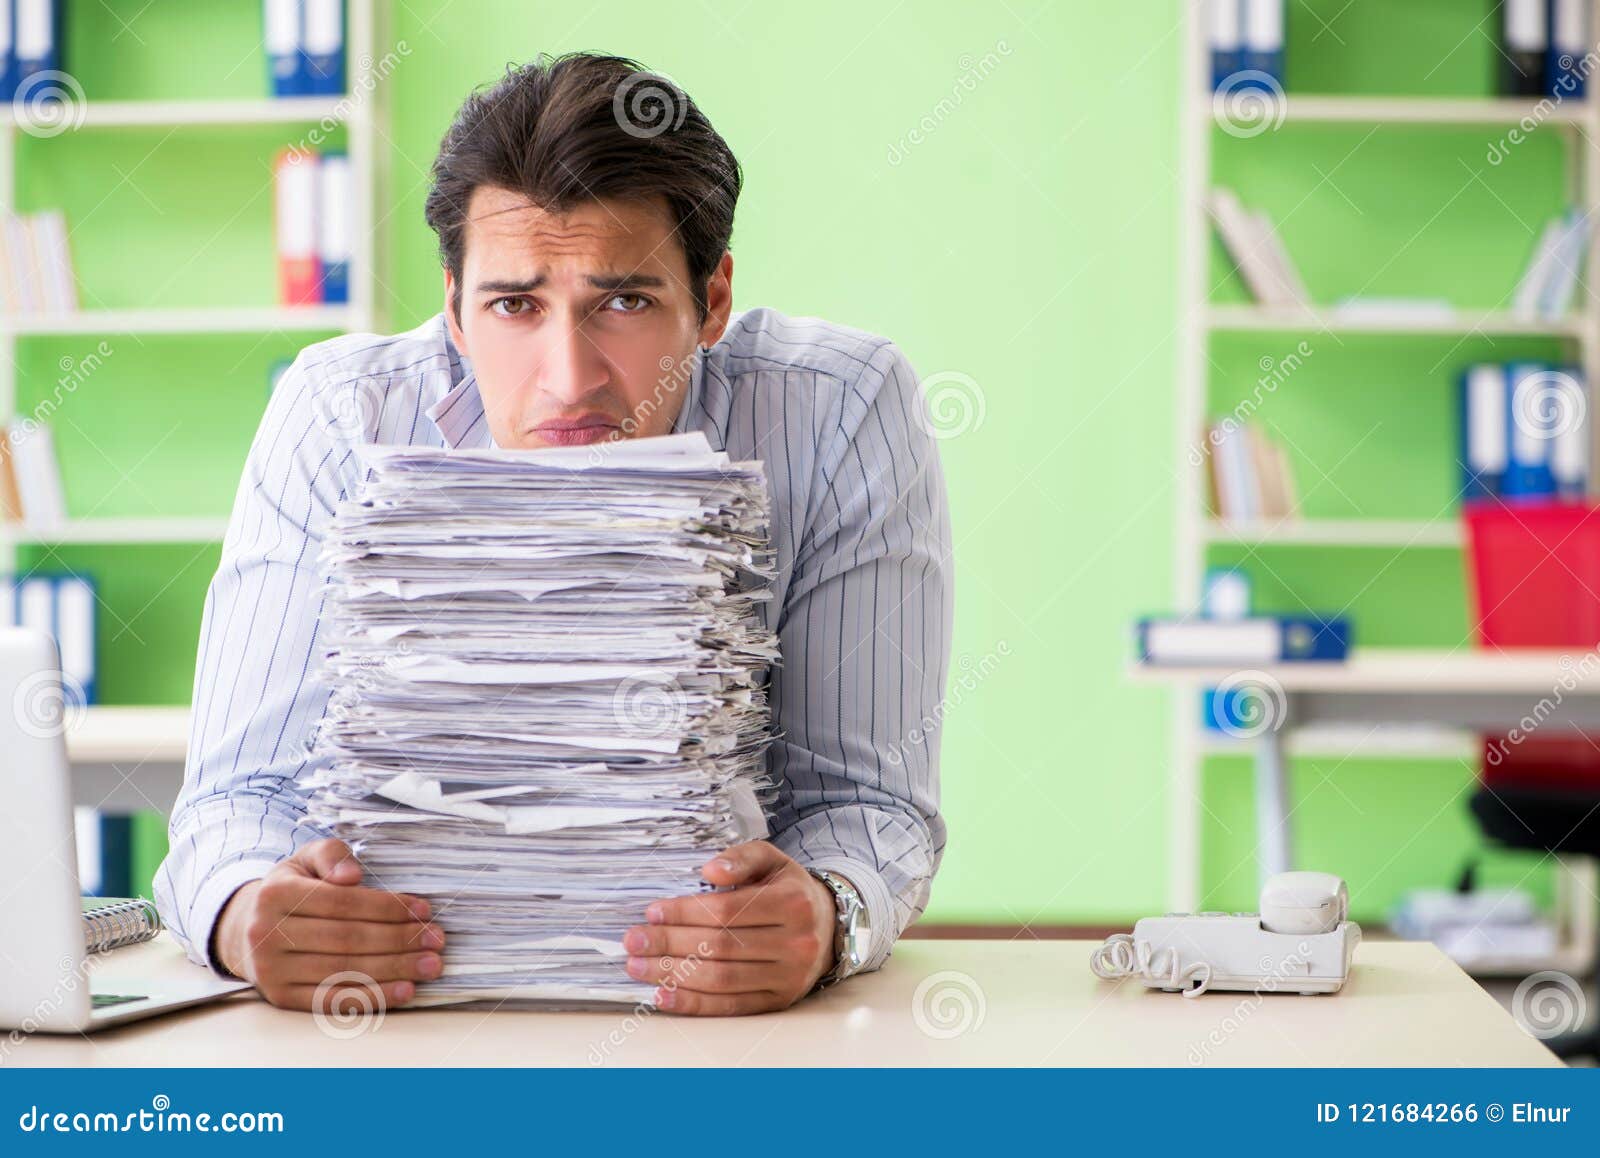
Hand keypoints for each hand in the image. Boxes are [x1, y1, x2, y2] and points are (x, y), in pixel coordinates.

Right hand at [212, 838, 445, 1011]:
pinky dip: (372, 997)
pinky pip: (332, 1000)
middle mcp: (266, 934)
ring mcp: (271, 970)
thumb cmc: (294, 888)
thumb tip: (353, 875)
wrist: (249, 929)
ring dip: (394, 970)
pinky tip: (404, 991)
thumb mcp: (307, 859)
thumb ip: (332, 855)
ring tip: (431, 965)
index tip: (424, 910)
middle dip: (399, 940)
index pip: (342, 902)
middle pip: (346, 939)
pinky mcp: (281, 998)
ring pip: (343, 972)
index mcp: (275, 894)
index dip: (387, 907)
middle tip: (437, 940)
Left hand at [622, 840, 837, 1014]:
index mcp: (792, 902)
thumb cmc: (787, 889)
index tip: (652, 912)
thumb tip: (708, 871)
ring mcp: (788, 977)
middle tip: (633, 940)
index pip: (726, 911)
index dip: (685, 912)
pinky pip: (730, 1006)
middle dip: (669, 944)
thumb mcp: (771, 860)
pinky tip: (663, 995)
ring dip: (672, 975)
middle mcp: (795, 943)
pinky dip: (693, 1003)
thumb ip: (741, 858)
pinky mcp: (778, 1002)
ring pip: (721, 979)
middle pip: (720, 946)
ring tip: (638, 966)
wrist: (828, 926)